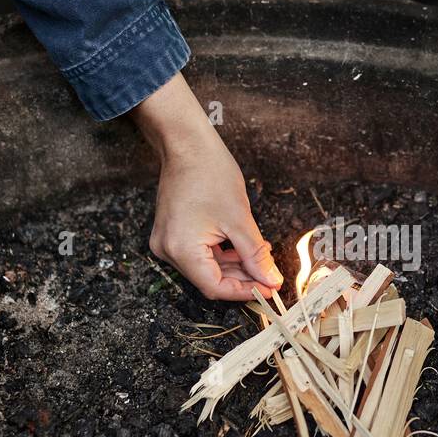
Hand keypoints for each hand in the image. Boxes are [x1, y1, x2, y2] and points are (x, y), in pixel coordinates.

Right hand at [134, 73, 282, 300]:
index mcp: (181, 250)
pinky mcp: (171, 233)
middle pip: (209, 279)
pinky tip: (241, 248)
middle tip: (268, 275)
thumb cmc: (210, 173)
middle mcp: (168, 250)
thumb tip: (271, 280)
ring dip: (233, 266)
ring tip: (260, 258)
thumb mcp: (240, 220)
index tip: (268, 289)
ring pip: (205, 267)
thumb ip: (256, 256)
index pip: (214, 287)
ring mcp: (166, 242)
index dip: (243, 291)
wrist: (187, 144)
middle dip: (242, 278)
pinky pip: (198, 253)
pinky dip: (220, 254)